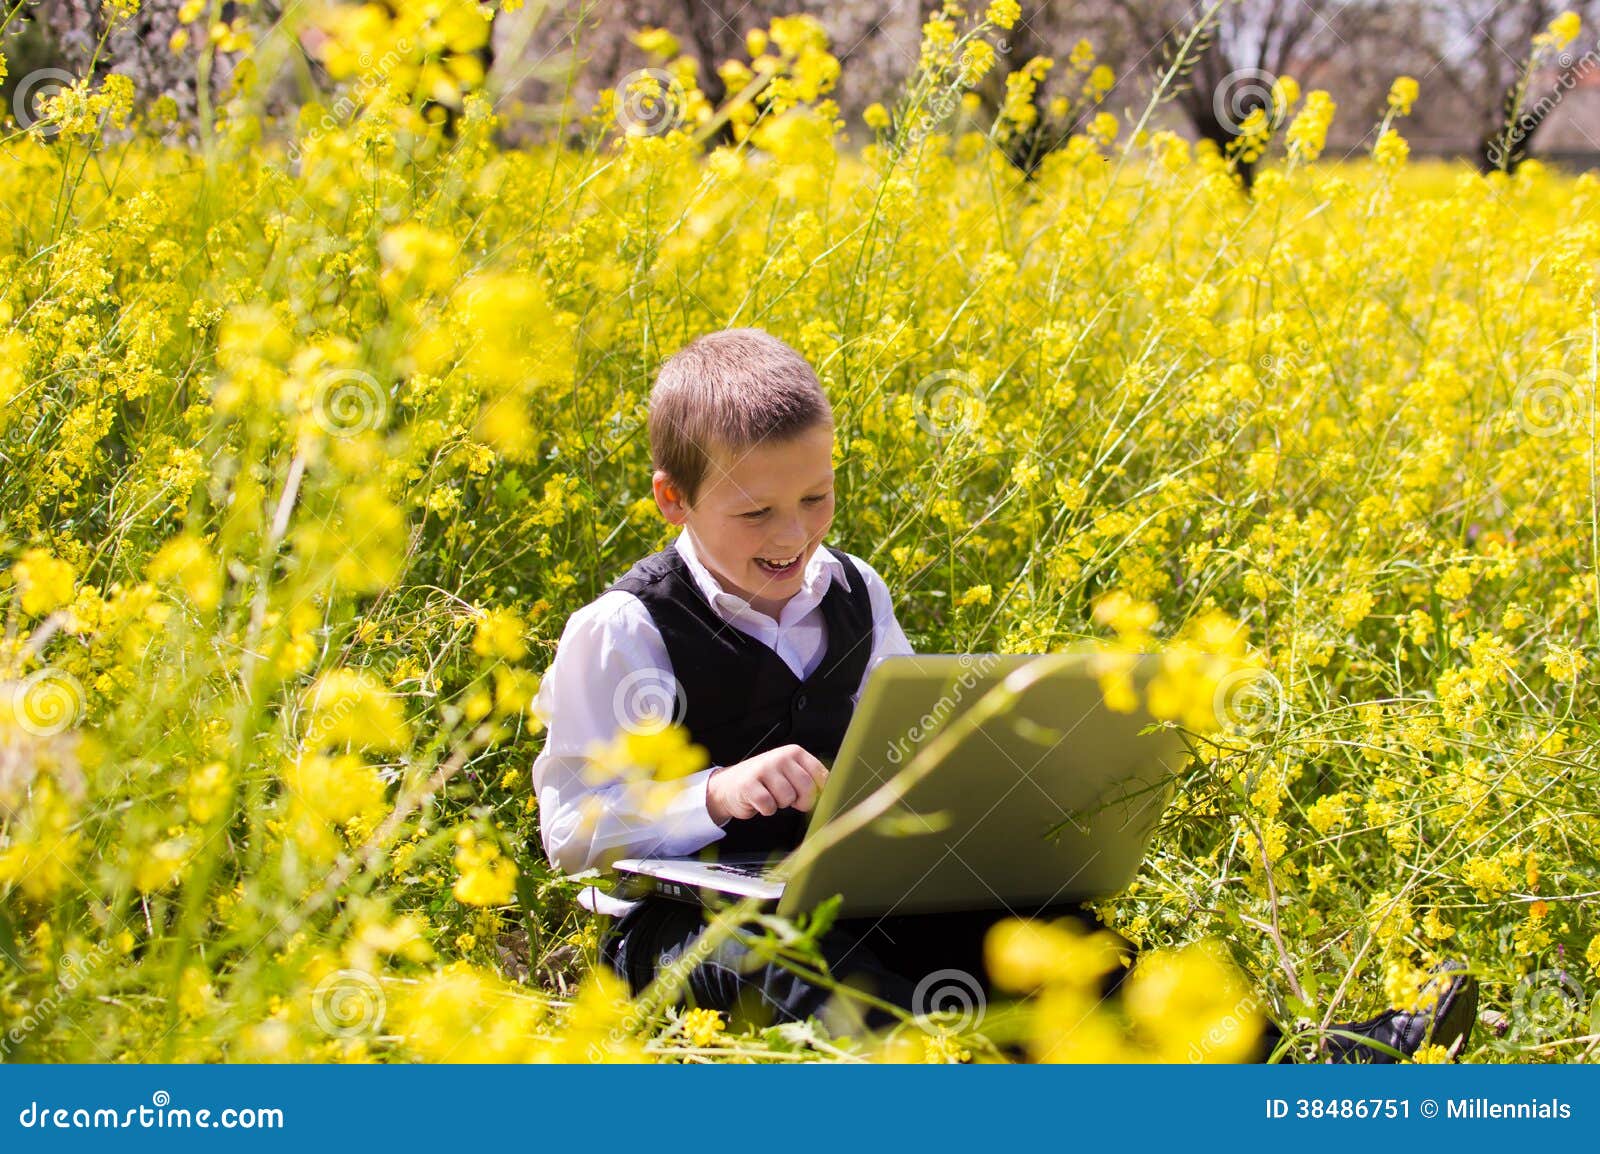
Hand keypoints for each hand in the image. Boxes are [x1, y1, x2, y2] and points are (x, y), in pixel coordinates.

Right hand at [705, 744, 828, 825]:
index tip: (810, 797)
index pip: (820, 774)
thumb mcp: (789, 773)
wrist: (729, 785)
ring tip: (770, 795)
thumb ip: (809, 779)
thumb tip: (830, 794)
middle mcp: (780, 757)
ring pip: (787, 798)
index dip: (818, 792)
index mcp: (794, 753)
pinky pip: (769, 806)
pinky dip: (766, 809)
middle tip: (789, 799)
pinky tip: (759, 801)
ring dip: (780, 804)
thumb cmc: (764, 781)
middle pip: (806, 788)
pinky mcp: (749, 785)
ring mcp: (764, 769)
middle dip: (800, 801)